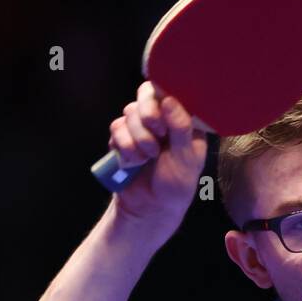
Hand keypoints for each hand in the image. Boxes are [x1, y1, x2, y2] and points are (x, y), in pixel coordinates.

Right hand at [107, 82, 208, 240]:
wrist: (149, 209)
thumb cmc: (175, 186)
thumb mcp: (185, 159)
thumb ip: (180, 128)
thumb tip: (169, 99)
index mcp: (184, 121)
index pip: (171, 91)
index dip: (162, 100)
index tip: (164, 121)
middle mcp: (163, 119)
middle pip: (146, 95)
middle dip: (147, 116)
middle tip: (157, 136)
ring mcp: (141, 127)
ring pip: (129, 112)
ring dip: (137, 138)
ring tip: (147, 158)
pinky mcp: (123, 138)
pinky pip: (116, 128)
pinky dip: (123, 146)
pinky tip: (133, 162)